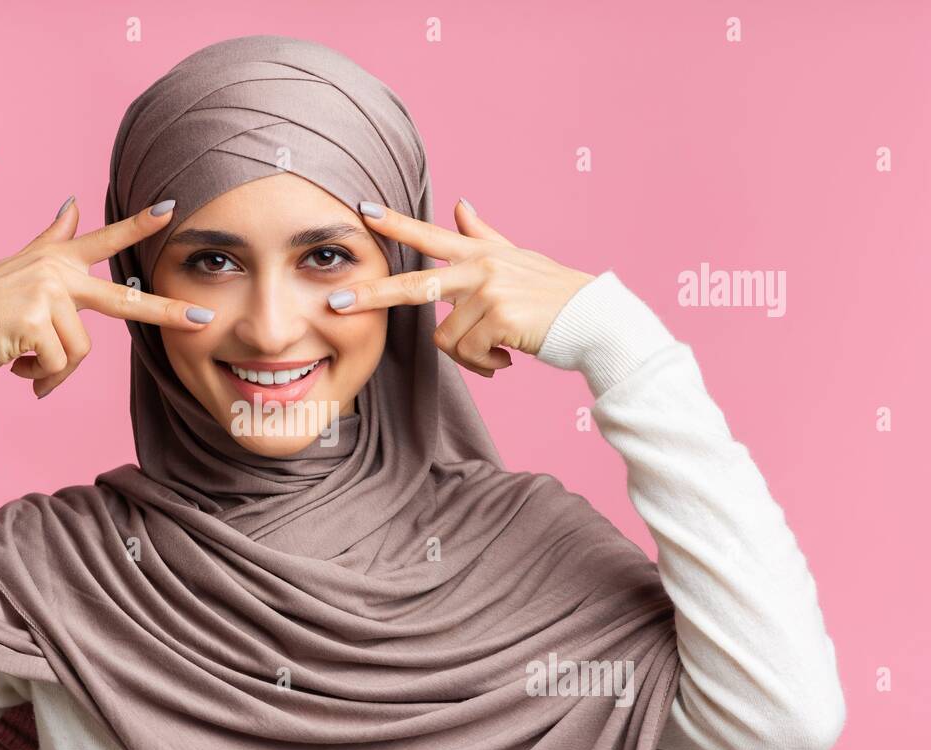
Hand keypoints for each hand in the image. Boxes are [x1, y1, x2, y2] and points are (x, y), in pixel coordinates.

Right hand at [0, 198, 214, 397]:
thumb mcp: (22, 266)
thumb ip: (54, 238)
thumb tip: (73, 202)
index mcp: (56, 259)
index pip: (104, 239)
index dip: (138, 224)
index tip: (172, 210)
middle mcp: (55, 271)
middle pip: (124, 300)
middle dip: (166, 312)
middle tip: (203, 321)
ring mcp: (47, 294)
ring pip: (80, 352)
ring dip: (55, 370)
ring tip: (27, 364)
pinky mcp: (37, 321)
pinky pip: (59, 365)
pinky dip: (41, 377)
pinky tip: (17, 367)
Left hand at [327, 200, 594, 377]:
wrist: (596, 322)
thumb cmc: (554, 296)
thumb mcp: (517, 258)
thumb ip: (483, 235)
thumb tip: (459, 204)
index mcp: (481, 254)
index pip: (430, 236)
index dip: (395, 224)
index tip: (362, 211)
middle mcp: (481, 268)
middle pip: (414, 286)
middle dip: (372, 296)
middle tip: (335, 305)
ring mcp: (489, 292)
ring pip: (447, 340)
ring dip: (470, 355)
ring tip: (498, 351)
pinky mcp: (499, 318)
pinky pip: (469, 354)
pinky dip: (487, 364)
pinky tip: (510, 356)